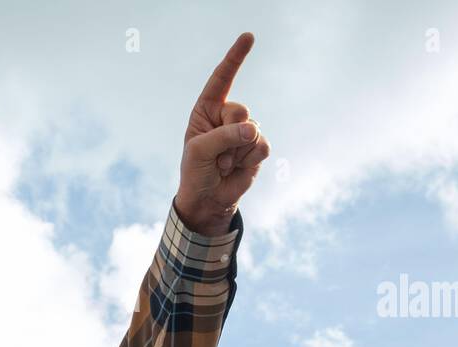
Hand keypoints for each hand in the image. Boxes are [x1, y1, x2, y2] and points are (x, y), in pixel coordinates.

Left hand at [173, 32, 269, 235]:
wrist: (208, 199)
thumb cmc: (196, 172)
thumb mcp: (199, 151)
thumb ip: (223, 136)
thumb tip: (252, 131)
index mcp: (206, 109)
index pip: (222, 79)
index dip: (235, 58)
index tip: (248, 37)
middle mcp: (226, 116)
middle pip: (240, 110)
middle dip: (228, 134)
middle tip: (216, 155)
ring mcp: (243, 131)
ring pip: (252, 130)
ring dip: (236, 153)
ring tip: (223, 164)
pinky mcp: (256, 148)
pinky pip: (262, 145)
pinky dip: (249, 159)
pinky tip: (237, 168)